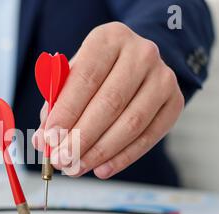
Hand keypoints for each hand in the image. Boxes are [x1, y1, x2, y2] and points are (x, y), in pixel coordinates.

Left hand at [33, 22, 184, 178]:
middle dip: (81, 138)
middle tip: (61, 160)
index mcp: (109, 39)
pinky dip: (123, 158)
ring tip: (76, 168)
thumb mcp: (72, 76)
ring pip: (131, 123)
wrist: (137, 64)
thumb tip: (43, 141)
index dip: (66, 112)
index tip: (49, 139)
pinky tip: (101, 169)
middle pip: (110, 103)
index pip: (86, 78)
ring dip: (100, 152)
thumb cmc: (97, 72)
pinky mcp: (175, 102)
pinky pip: (149, 137)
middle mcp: (141, 54)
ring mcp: (163, 78)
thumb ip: (56, 105)